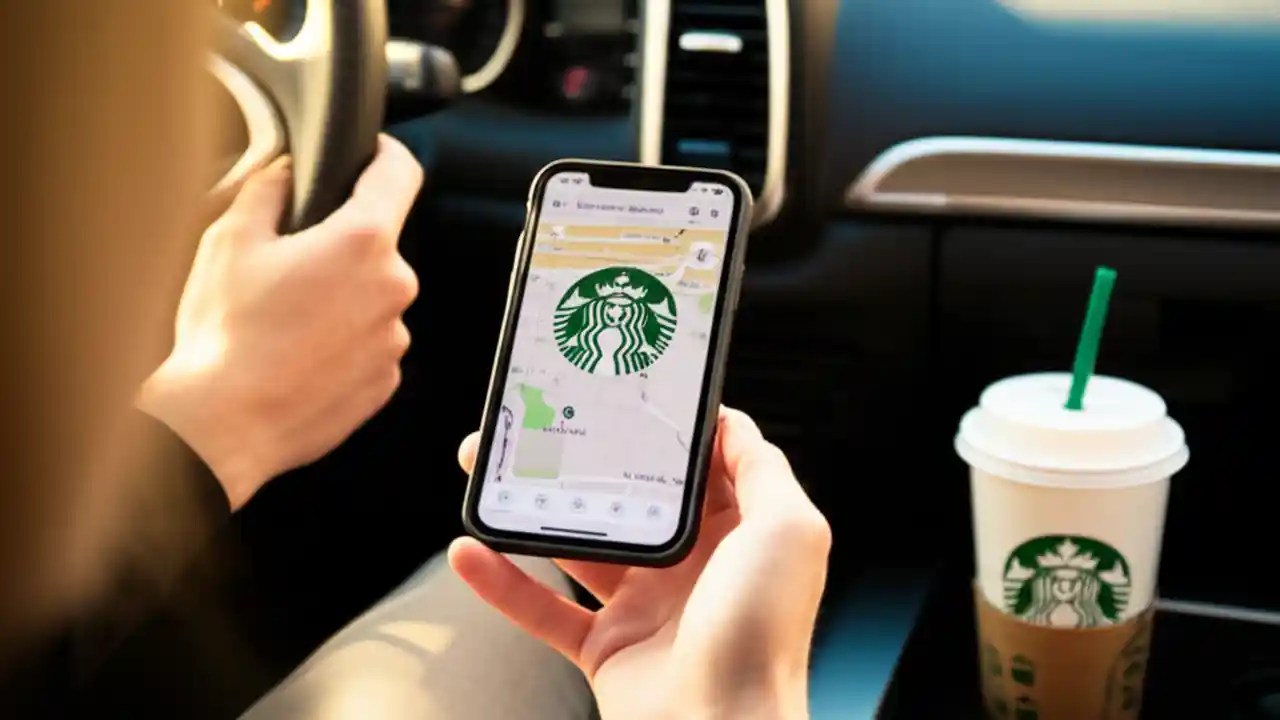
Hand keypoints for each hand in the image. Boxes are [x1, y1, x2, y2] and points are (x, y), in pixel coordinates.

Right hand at [138, 135, 422, 509]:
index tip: (371, 155)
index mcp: (363, 241)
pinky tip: (297, 355)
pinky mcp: (386, 380)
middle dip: (339, 246)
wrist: (223, 426)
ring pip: (372, 298)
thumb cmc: (225, 336)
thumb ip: (268, 190)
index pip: (400, 173)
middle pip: (378, 245)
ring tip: (285, 322)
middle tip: (287, 266)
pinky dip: (342, 342)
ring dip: (340, 299)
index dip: (384, 155)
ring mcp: (394, 338)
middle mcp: (393, 286)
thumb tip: (286, 171)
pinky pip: (369, 343)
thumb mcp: (231, 241)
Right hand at [449, 408, 830, 719]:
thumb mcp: (790, 529)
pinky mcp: (607, 648)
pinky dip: (503, 584)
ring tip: (487, 472)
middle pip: (623, 496)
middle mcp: (691, 565)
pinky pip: (544, 610)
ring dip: (529, 510)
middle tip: (535, 426)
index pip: (693, 467)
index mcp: (735, 533)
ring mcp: (646, 606)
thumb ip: (761, 468)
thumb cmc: (762, 634)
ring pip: (576, 545)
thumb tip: (730, 421)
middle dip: (578, 461)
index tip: (618, 395)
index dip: (658, 431)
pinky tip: (471, 552)